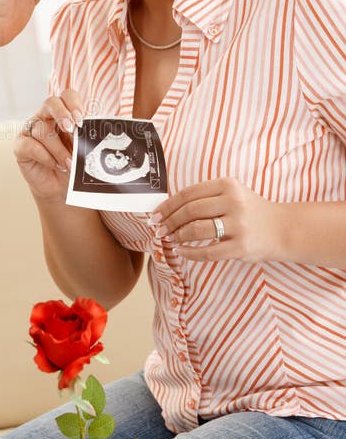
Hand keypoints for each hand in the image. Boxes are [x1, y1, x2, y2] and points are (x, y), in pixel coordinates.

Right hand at [14, 89, 84, 201]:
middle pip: (50, 103)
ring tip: (69, 163)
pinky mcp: (20, 146)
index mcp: (63, 113)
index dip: (74, 104)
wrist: (60, 186)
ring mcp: (30, 130)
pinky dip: (45, 156)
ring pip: (42, 130)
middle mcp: (45, 117)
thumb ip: (86, 136)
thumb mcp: (82, 148)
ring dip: (58, 148)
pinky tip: (56, 165)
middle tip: (72, 129)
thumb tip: (95, 130)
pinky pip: (29, 145)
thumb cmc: (72, 163)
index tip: (81, 120)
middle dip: (62, 114)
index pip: (67, 96)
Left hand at [152, 177, 278, 261]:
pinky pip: (208, 252)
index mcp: (228, 185)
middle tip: (159, 229)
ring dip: (178, 236)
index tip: (156, 214)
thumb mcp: (232, 193)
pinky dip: (190, 253)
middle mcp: (233, 202)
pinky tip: (182, 252)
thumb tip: (168, 208)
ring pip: (197, 230)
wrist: (282, 229)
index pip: (188, 194)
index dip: (168, 205)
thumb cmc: (249, 211)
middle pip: (190, 211)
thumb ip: (205, 197)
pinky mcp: (241, 246)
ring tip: (171, 239)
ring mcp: (238, 225)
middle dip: (169, 221)